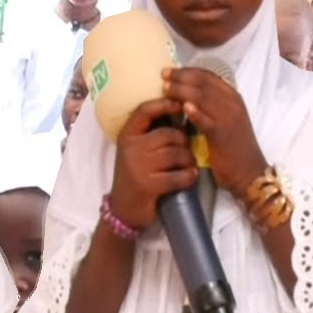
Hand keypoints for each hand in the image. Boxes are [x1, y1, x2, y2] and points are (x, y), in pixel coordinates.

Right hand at [108, 97, 195, 228]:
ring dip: (188, 161)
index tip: (179, 106)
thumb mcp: (135, 150)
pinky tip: (189, 177)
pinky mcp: (148, 185)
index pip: (144, 111)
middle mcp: (130, 148)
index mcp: (127, 136)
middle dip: (184, 142)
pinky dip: (188, 176)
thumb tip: (180, 110)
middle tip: (186, 151)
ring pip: (176, 155)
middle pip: (169, 134)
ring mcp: (138, 167)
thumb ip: (151, 133)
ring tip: (188, 165)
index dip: (164, 104)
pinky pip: (178, 176)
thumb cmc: (135, 174)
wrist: (124, 208)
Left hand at [163, 67, 268, 193]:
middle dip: (182, 77)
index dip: (188, 71)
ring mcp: (230, 120)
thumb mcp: (222, 120)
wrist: (249, 173)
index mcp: (233, 98)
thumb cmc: (231, 147)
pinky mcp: (224, 137)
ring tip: (166, 88)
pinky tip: (184, 108)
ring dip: (183, 91)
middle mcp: (233, 105)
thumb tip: (184, 95)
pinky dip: (197, 114)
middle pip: (204, 83)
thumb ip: (208, 106)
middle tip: (163, 75)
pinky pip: (209, 122)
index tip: (169, 71)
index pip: (209, 76)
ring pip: (204, 98)